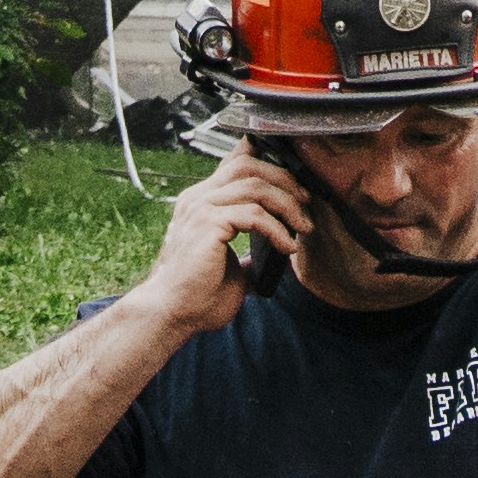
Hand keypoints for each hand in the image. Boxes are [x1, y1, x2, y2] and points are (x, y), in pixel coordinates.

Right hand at [136, 142, 309, 343]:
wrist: (171, 314)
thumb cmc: (197, 295)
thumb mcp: (230, 266)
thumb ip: (247, 252)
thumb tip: (271, 253)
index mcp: (201, 201)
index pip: (235, 163)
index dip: (268, 163)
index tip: (296, 184)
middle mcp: (198, 197)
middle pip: (248, 165)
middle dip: (284, 179)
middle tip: (306, 202)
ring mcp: (201, 208)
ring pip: (255, 185)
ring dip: (287, 204)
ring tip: (304, 226)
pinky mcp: (208, 224)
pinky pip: (254, 214)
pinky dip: (277, 228)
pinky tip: (288, 246)